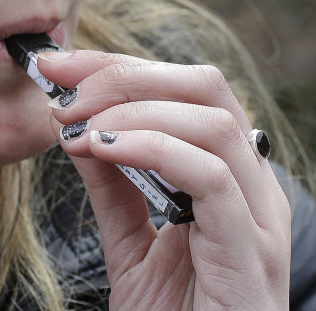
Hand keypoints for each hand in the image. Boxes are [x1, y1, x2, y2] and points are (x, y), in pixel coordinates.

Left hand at [38, 50, 290, 309]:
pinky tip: (103, 150)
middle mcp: (249, 182)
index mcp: (223, 173)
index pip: (181, 90)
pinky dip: (152, 148)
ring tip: (77, 127)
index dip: (117, 67)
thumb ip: (112, 184)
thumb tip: (79, 129)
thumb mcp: (129, 240)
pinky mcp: (251, 248)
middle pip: (203, 86)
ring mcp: (257, 214)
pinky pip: (210, 175)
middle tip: (65, 93)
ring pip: (210, 120)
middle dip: (124, 76)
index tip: (58, 67)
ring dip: (131, 110)